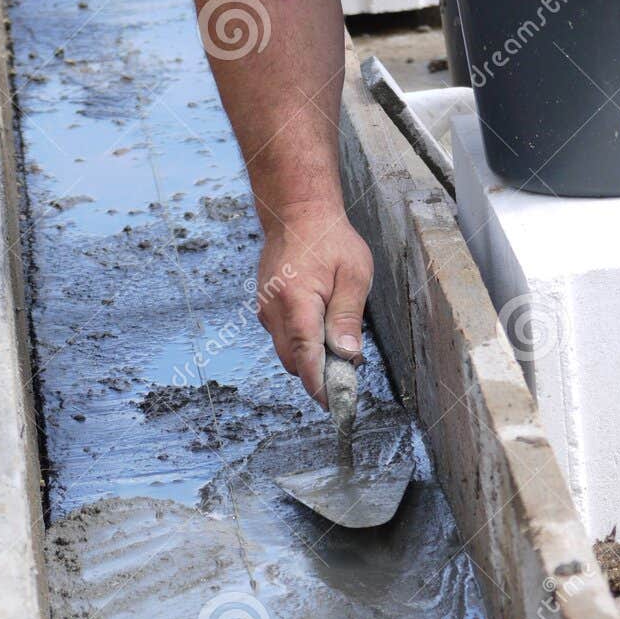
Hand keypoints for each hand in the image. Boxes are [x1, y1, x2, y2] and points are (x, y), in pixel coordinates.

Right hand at [256, 211, 373, 404]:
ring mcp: (266, 310)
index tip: (334, 405)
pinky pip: (283, 337)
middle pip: (293, 362)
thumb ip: (348, 317)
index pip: (306, 358)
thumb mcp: (354, 275)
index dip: (320, 386)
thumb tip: (348, 355)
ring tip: (337, 342)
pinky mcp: (265, 308)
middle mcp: (274, 310)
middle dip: (317, 373)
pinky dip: (301, 342)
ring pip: (287, 351)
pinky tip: (321, 327)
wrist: (297, 212)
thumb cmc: (329, 238)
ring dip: (309, 357)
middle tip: (348, 372)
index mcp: (297, 302)